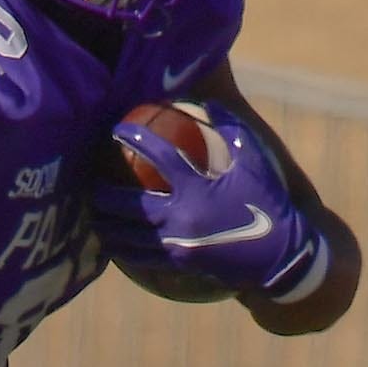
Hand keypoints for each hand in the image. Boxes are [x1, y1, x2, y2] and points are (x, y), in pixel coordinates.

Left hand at [89, 105, 322, 299]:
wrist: (280, 256)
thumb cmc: (268, 204)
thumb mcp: (254, 163)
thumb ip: (232, 130)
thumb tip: (210, 103)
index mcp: (198, 188)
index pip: (160, 156)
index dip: (136, 138)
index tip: (118, 127)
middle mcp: (182, 216)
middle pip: (129, 203)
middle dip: (102, 192)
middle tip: (87, 181)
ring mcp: (177, 243)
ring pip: (127, 235)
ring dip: (105, 223)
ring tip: (91, 213)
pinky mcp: (178, 263)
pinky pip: (139, 256)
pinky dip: (120, 248)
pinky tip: (109, 242)